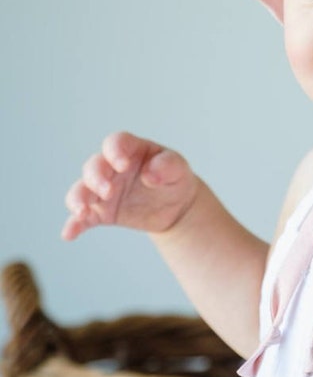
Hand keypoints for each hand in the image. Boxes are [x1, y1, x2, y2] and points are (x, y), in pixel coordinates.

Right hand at [62, 132, 198, 240]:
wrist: (175, 206)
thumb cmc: (174, 179)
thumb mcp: (178, 168)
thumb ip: (167, 165)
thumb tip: (150, 174)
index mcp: (131, 150)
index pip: (115, 143)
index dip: (115, 151)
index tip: (123, 165)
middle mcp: (112, 168)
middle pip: (94, 166)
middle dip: (96, 178)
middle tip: (108, 191)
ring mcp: (103, 190)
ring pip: (81, 190)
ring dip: (78, 199)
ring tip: (83, 211)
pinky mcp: (101, 212)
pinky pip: (82, 218)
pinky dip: (74, 225)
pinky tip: (69, 234)